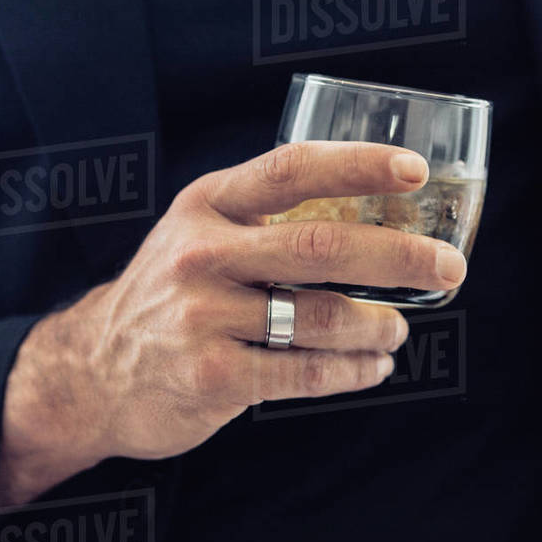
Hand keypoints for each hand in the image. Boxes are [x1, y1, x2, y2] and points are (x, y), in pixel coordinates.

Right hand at [0, 141, 466, 505]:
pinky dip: (353, 371)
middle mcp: (200, 255)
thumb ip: (259, 219)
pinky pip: (306, 373)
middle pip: (320, 248)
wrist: (94, 370)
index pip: (290, 171)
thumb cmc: (165, 296)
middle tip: (447, 267)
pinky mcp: (212, 376)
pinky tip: (371, 366)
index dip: (358, 166)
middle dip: (400, 258)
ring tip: (399, 330)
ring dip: (380, 325)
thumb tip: (369, 212)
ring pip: (321, 317)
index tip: (415, 171)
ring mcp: (201, 317)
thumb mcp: (194, 235)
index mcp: (204, 207)